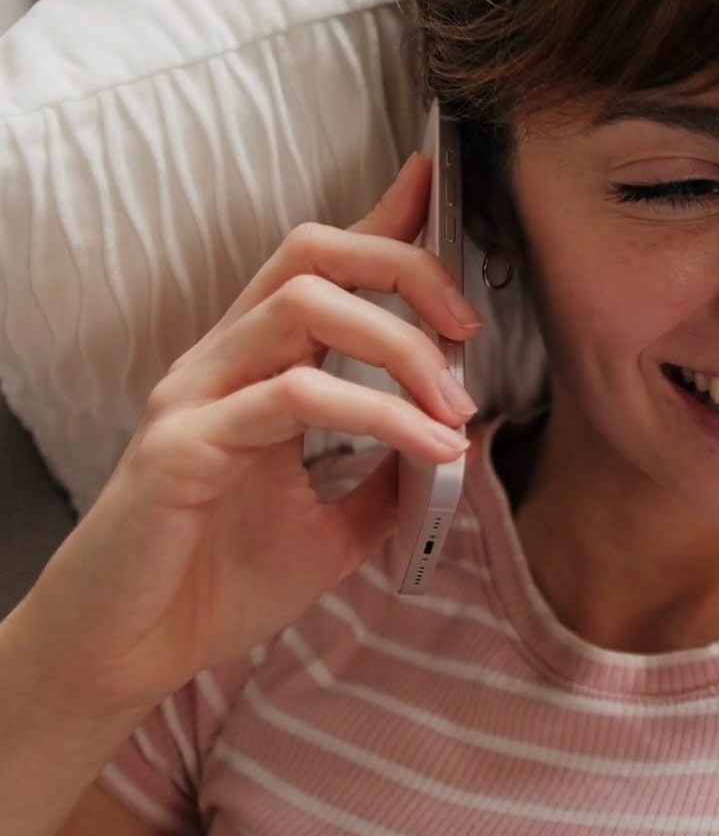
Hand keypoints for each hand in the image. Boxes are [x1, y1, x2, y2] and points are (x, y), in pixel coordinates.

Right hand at [10, 153, 481, 719]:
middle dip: (407, 271)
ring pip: (305, 307)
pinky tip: (430, 449)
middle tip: (470, 333)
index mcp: (255, 367)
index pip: (320, 263)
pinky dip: (380, 415)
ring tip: (455, 411)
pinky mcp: (183, 447)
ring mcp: (195, 396)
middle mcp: (221, 362)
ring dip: (401, 348)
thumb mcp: (340, 524)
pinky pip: (294, 398)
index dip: (382, 217)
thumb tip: (464, 434)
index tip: (436, 182)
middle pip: (314, 253)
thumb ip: (393, 473)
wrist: (132, 652)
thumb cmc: (222, 581)